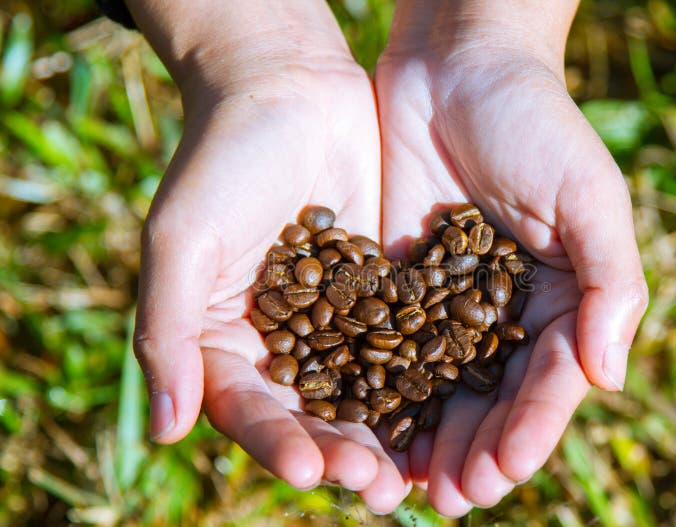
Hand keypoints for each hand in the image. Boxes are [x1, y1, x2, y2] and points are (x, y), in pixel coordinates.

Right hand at [130, 1, 407, 512]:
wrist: (288, 92)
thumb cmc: (220, 160)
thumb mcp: (182, 241)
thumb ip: (168, 330)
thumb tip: (161, 427)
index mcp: (225, 340)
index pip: (247, 407)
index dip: (274, 441)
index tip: (307, 468)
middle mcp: (282, 342)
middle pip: (310, 413)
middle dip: (340, 452)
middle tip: (374, 485)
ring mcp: (337, 321)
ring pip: (363, 391)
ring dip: (386, 432)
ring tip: (413, 470)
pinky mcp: (384, 294)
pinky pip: (405, 344)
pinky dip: (423, 378)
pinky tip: (449, 407)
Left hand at [375, 1, 647, 514]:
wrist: (455, 67)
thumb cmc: (534, 122)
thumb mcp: (588, 194)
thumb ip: (610, 283)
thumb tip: (609, 377)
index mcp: (560, 299)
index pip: (549, 381)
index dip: (528, 432)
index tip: (497, 473)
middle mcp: (504, 311)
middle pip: (491, 397)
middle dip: (472, 450)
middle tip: (447, 495)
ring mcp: (448, 301)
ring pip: (438, 385)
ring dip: (425, 437)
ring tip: (405, 484)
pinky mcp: (397, 283)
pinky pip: (389, 346)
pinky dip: (380, 389)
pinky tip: (364, 426)